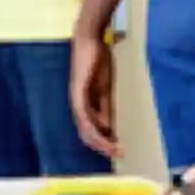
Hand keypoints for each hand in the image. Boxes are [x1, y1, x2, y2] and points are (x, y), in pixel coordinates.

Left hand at [70, 34, 120, 157]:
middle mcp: (78, 104)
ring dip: (99, 140)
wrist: (90, 40)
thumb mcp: (104, 89)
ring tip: (113, 149)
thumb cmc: (98, 60)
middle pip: (86, 132)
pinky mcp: (78, 91)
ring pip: (85, 127)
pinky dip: (92, 126)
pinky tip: (102, 134)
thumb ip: (105, 106)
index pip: (90, 130)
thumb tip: (108, 127)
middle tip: (118, 154)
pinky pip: (83, 114)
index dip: (103, 142)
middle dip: (102, 145)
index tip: (118, 150)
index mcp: (85, 104)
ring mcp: (76, 98)